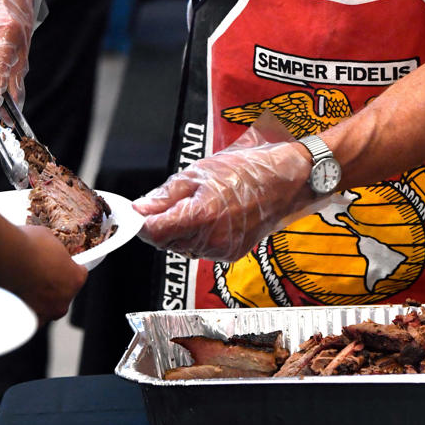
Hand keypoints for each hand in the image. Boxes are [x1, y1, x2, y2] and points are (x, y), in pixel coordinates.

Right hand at [13, 226, 87, 321]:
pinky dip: (23, 310)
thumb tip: (47, 250)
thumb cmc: (28, 246)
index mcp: (75, 279)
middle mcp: (63, 300)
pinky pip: (28, 317)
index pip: (79, 275)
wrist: (5, 258)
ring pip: (46, 309)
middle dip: (53, 286)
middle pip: (62, 295)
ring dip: (38, 300)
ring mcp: (45, 313)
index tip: (58, 264)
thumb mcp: (48, 239)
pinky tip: (14, 299)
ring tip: (23, 287)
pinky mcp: (26, 320)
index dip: (68, 268)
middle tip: (38, 275)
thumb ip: (53, 251)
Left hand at [133, 130, 312, 262]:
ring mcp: (222, 250)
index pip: (154, 232)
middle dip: (162, 225)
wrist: (284, 182)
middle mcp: (211, 239)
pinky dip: (199, 236)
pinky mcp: (231, 254)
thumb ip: (167, 194)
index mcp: (201, 215)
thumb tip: (142, 207)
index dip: (142, 222)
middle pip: (167, 242)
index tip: (139, 213)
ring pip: (183, 247)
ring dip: (181, 231)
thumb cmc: (246, 170)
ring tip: (199, 204)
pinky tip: (212, 216)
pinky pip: (202, 249)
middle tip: (172, 202)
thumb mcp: (199, 172)